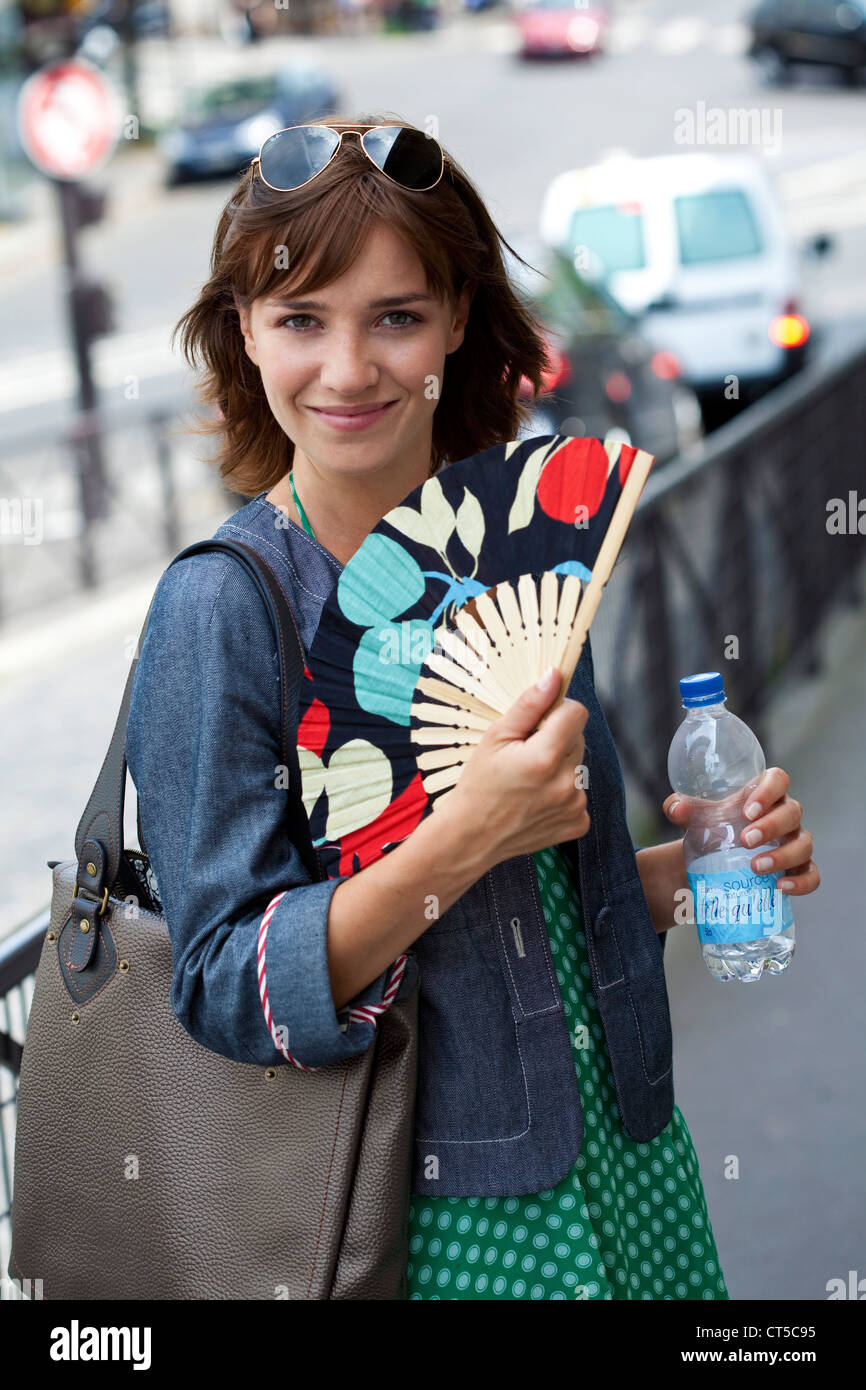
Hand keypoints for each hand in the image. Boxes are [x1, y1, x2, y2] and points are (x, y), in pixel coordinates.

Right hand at [440, 666, 590, 868]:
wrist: (472, 836)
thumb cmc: (479, 784)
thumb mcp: (495, 737)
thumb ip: (529, 705)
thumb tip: (554, 675)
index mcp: (544, 757)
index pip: (576, 713)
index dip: (558, 711)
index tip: (539, 722)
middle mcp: (566, 782)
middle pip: (578, 739)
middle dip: (556, 739)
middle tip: (525, 755)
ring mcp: (574, 805)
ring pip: (579, 765)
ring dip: (560, 766)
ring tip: (530, 780)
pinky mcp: (578, 822)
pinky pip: (580, 793)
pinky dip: (563, 792)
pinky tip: (538, 799)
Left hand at [662, 766, 819, 897]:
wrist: (711, 861)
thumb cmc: (711, 829)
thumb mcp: (694, 817)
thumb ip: (679, 807)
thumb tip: (676, 808)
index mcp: (764, 794)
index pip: (778, 779)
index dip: (769, 791)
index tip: (748, 810)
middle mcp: (785, 815)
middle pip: (793, 812)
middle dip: (771, 826)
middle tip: (745, 841)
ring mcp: (795, 842)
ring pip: (805, 844)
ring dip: (783, 856)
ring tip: (755, 867)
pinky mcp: (799, 869)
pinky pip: (812, 875)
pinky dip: (801, 882)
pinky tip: (780, 888)